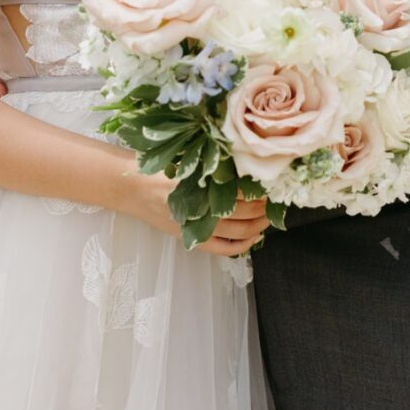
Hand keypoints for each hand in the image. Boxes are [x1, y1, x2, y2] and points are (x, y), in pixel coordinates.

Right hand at [120, 173, 269, 255]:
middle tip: (275, 198)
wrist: (133, 189)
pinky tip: (256, 237)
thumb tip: (245, 164)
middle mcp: (197, 208)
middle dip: (262, 206)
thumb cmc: (160, 170)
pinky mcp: (192, 239)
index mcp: (196, 185)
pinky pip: (224, 249)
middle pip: (241, 211)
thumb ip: (212, 165)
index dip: (256, 188)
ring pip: (237, 231)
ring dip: (258, 224)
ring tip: (269, 214)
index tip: (270, 182)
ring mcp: (195, 227)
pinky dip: (243, 245)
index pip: (236, 189)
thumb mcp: (186, 161)